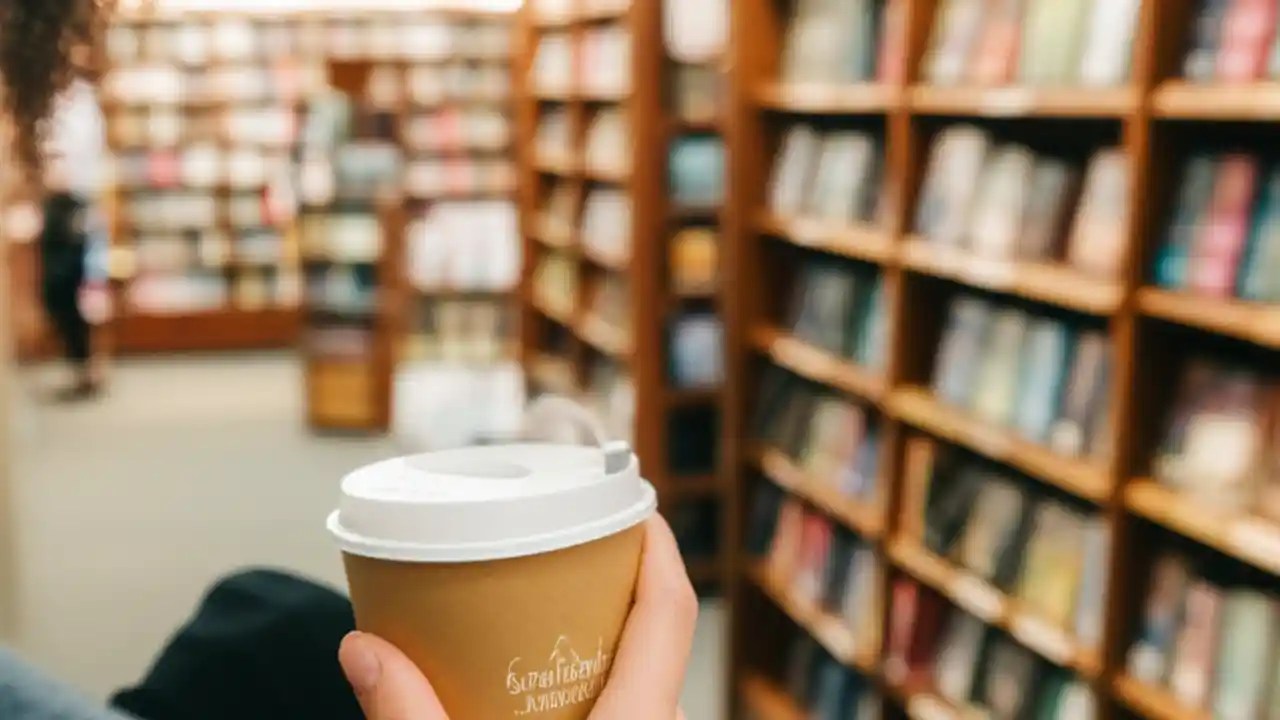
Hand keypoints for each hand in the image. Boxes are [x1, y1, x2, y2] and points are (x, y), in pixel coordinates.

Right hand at [339, 516, 698, 718]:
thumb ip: (409, 715)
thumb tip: (360, 646)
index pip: (671, 610)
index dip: (659, 546)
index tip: (630, 500)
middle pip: (659, 639)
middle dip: (619, 586)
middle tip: (568, 549)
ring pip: (646, 680)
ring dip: (607, 639)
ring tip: (552, 607)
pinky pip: (632, 709)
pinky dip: (598, 682)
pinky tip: (549, 683)